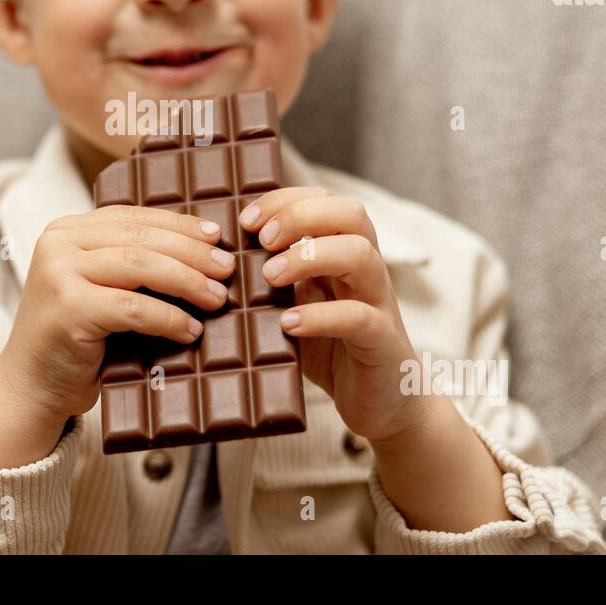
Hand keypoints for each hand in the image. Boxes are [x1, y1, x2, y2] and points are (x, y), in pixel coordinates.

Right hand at [0, 204, 234, 423]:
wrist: (31, 388)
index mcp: (66, 230)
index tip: (216, 237)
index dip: (179, 224)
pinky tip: (190, 330)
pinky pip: (134, 307)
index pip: (133, 216)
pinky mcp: (69, 308)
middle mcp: (58, 243)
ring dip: (188, 282)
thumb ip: (131, 264)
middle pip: (141, 237)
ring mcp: (59, 273)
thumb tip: (204, 252)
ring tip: (217, 298)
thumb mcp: (100, 288)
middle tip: (227, 269)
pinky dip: (169, 318)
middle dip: (192, 252)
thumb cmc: (75, 341)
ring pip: (141, 265)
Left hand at [240, 187, 430, 447]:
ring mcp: (379, 304)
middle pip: (352, 214)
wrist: (383, 403)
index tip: (247, 219)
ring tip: (269, 276)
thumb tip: (222, 258)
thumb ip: (276, 279)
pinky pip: (359, 318)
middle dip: (301, 215)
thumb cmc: (332, 349)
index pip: (327, 202)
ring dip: (309, 256)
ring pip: (361, 255)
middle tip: (262, 239)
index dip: (287, 201)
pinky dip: (320, 316)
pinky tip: (288, 324)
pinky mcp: (382, 342)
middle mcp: (368, 271)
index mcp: (347, 255)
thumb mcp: (299, 304)